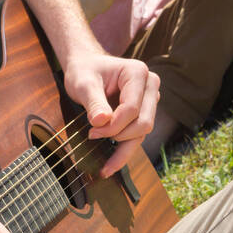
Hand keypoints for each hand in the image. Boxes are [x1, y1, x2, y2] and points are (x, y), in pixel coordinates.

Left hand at [60, 48, 159, 177]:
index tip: (92, 130)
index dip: (113, 124)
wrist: (86, 67)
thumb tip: (101, 122)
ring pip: (142, 132)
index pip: (132, 108)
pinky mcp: (143, 113)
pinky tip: (110, 166)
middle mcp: (149, 86)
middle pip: (143, 122)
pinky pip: (137, 136)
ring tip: (103, 164)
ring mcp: (149, 101)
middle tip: (93, 135)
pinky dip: (124, 152)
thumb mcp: (83, 83)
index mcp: (137, 73)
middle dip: (118, 135)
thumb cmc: (85, 71)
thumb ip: (93, 101)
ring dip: (122, 148)